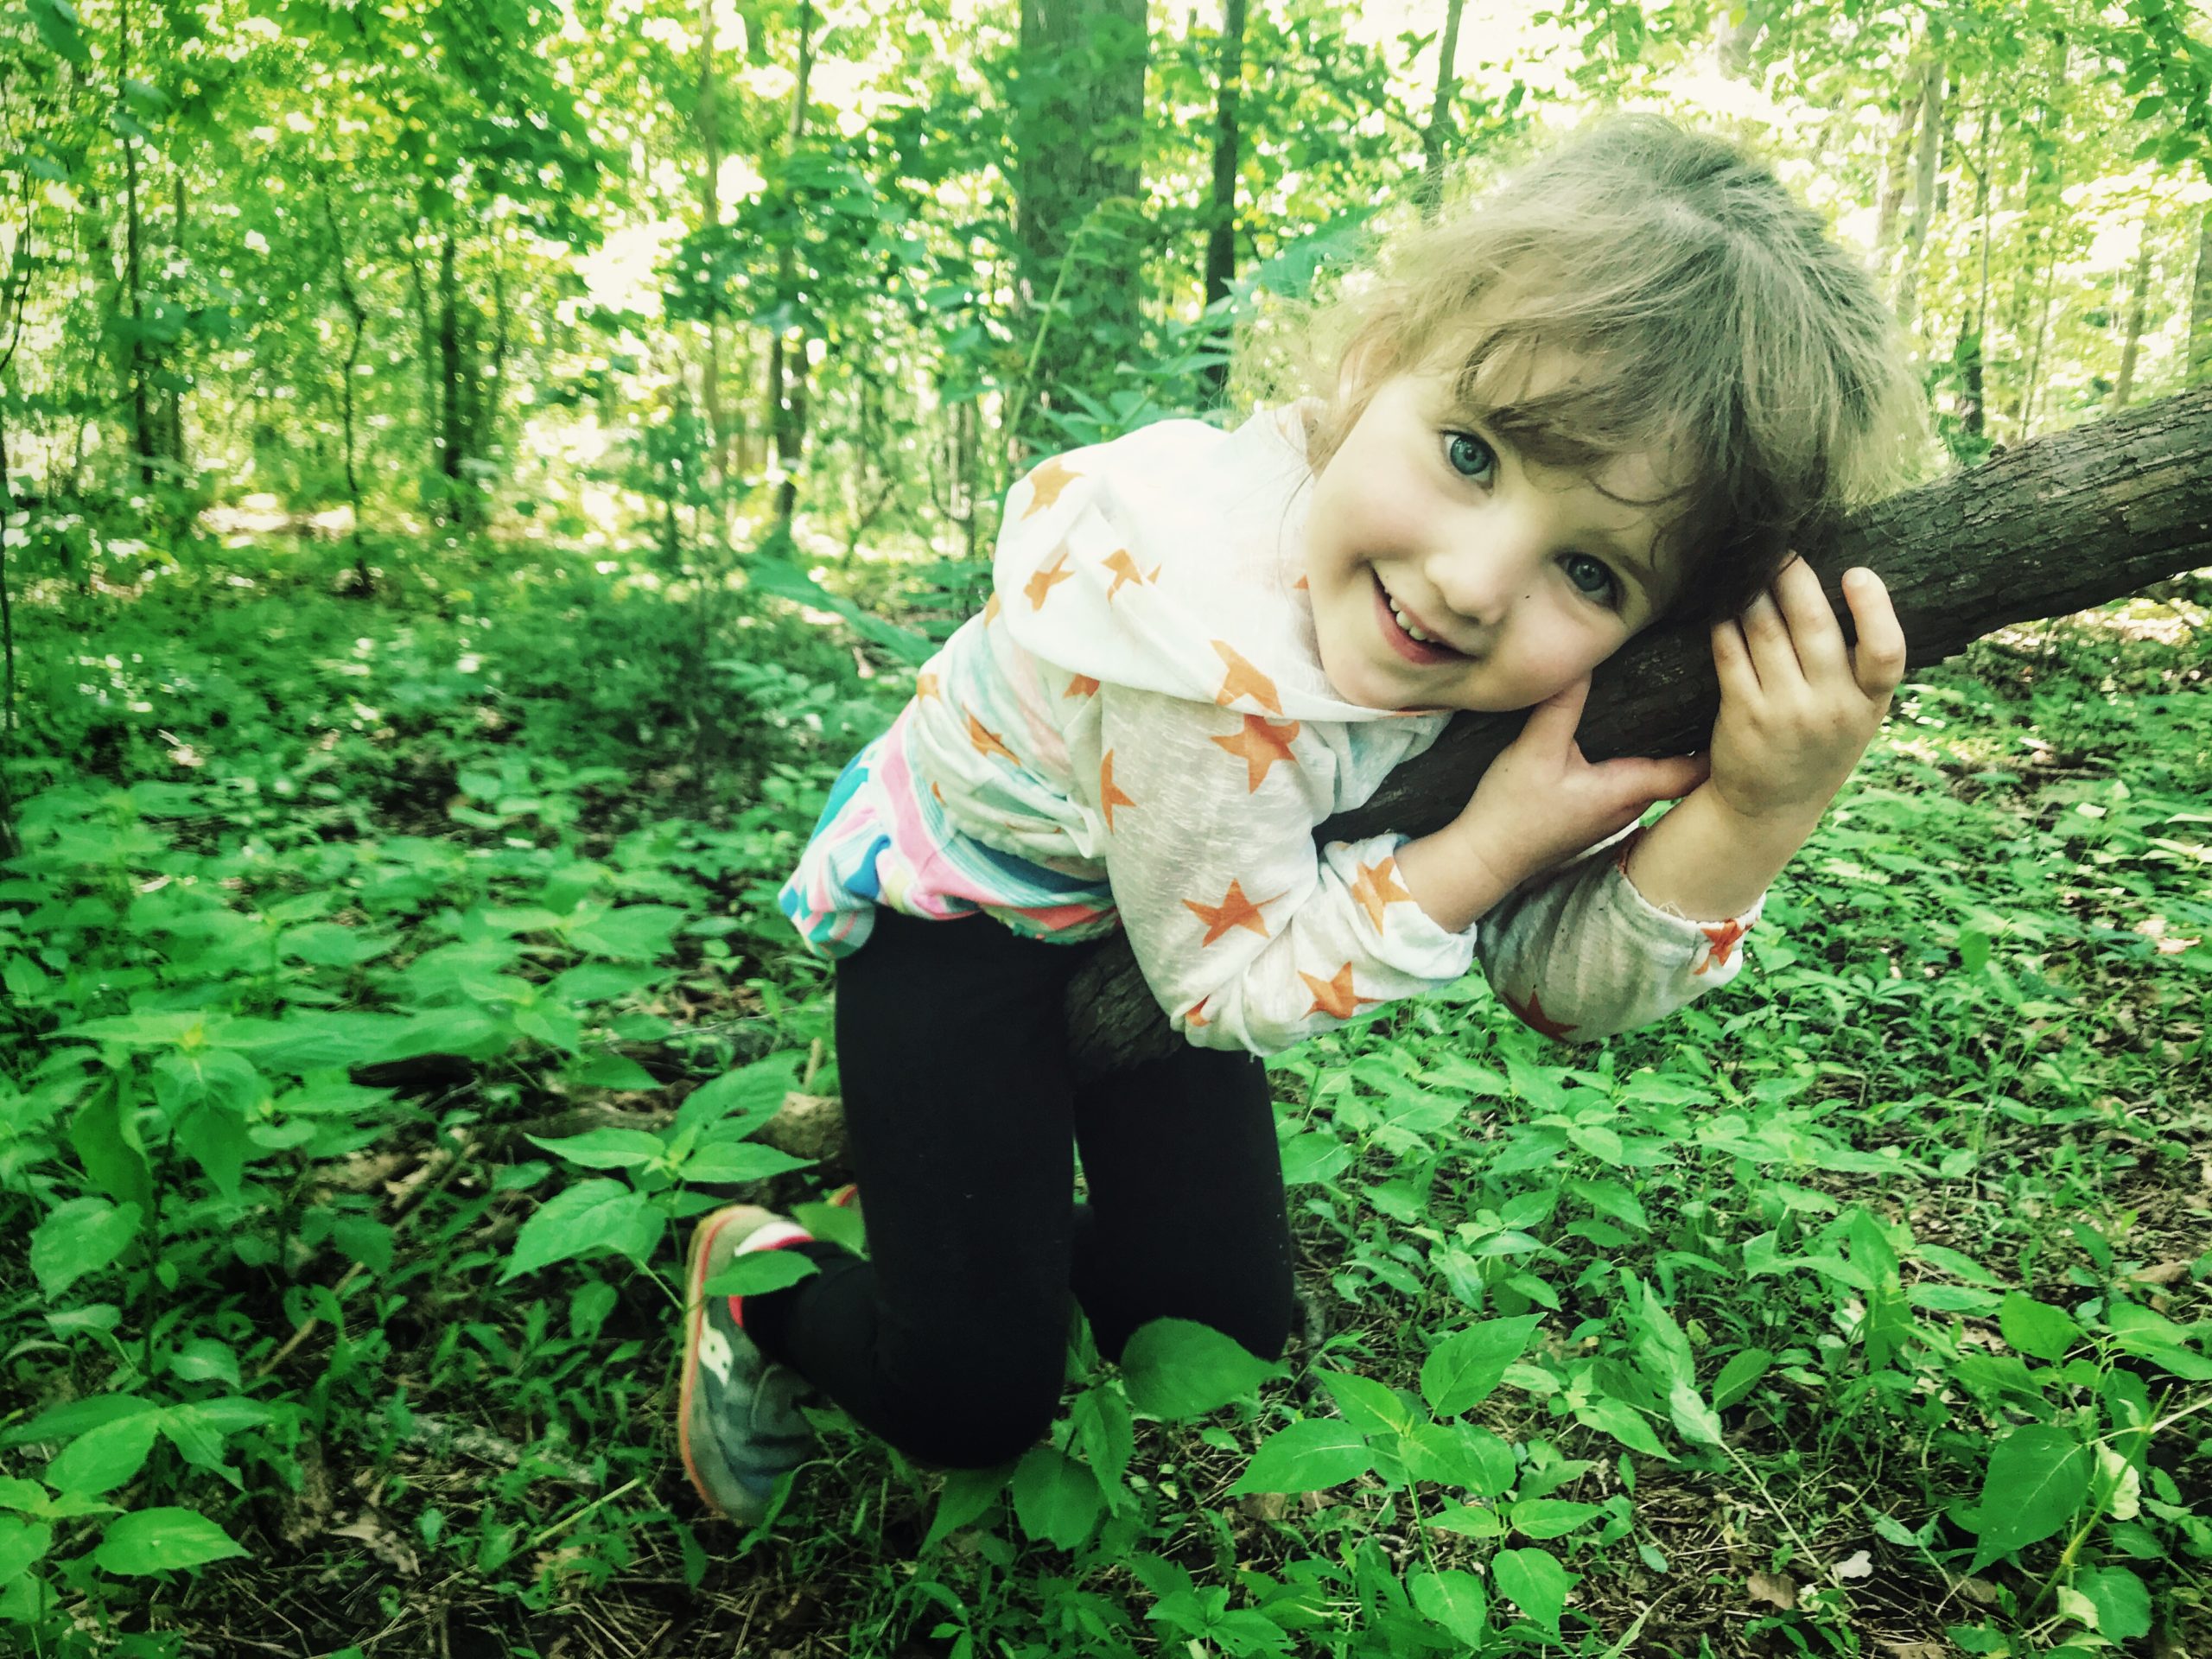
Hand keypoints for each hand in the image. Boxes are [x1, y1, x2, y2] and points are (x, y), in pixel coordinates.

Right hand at [1456, 674, 1710, 891]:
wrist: (1483, 859)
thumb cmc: (1511, 812)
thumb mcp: (1534, 749)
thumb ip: (1562, 704)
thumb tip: (1585, 660)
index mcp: (1627, 789)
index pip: (1694, 769)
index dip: (1720, 741)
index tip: (1739, 709)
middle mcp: (1630, 805)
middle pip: (1683, 770)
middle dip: (1699, 737)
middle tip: (1714, 695)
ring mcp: (1612, 813)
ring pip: (1657, 776)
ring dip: (1670, 747)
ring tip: (1681, 705)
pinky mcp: (1593, 813)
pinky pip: (1632, 781)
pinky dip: (1641, 758)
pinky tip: (1630, 734)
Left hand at [1705, 558, 1905, 830]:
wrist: (1769, 809)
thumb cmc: (1817, 746)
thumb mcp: (1857, 716)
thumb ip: (1858, 667)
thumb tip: (1846, 584)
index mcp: (1869, 704)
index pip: (1887, 653)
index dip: (1875, 609)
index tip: (1858, 573)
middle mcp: (1831, 708)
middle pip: (1812, 626)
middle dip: (1793, 578)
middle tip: (1780, 549)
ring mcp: (1785, 712)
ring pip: (1765, 631)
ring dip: (1753, 592)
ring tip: (1748, 567)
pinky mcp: (1743, 714)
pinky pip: (1730, 652)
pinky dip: (1724, 622)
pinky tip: (1722, 605)